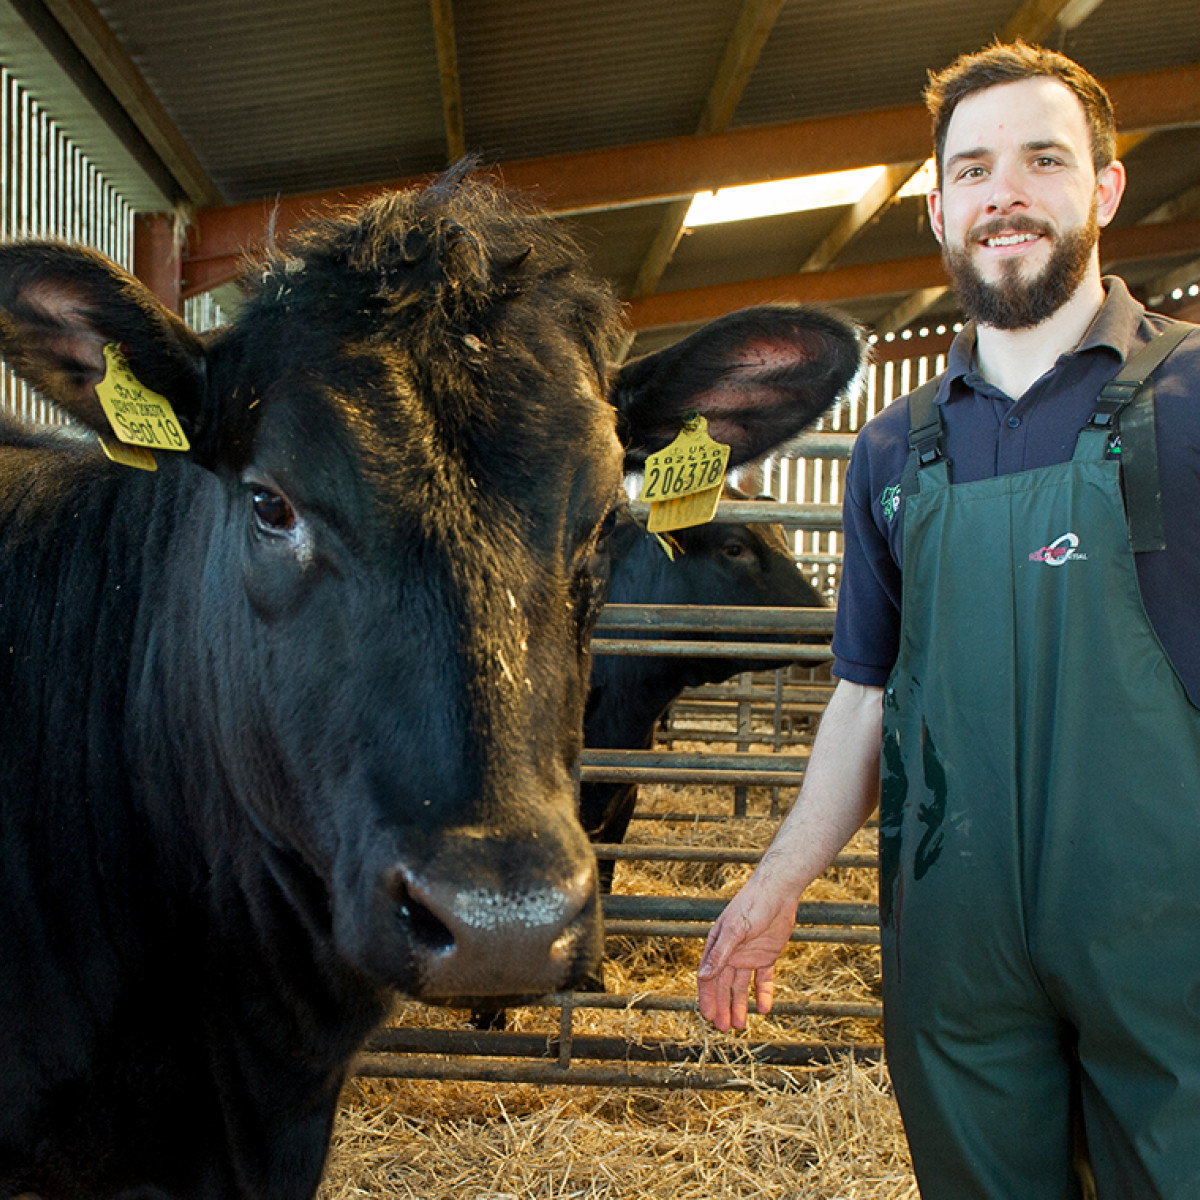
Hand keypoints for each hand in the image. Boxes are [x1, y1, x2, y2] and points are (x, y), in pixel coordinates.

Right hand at [696, 874, 797, 1031]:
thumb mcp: (735, 930)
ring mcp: (748, 955)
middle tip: (725, 1029)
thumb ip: (720, 954)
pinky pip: (763, 980)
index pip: (708, 976)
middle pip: (724, 985)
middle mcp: (730, 953)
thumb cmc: (752, 905)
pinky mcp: (766, 956)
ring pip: (742, 986)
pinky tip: (764, 1009)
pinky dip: (763, 994)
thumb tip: (703, 976)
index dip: (708, 997)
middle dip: (723, 1007)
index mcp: (718, 945)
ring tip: (741, 1025)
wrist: (779, 892)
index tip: (709, 1016)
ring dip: (740, 1005)